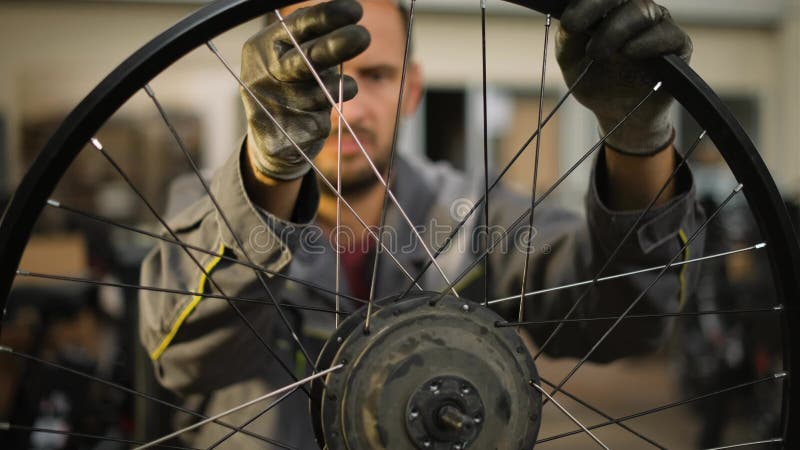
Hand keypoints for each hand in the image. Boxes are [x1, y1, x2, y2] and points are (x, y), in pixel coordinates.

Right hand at [241, 0, 369, 180]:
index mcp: (261, 49)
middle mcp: (262, 75)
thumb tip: (348, 16)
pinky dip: (328, 117)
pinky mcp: (284, 136)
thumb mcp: (292, 59)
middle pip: (306, 57)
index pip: (296, 26)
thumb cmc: (288, 90)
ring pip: (322, 92)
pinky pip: (321, 122)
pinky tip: (313, 118)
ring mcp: (271, 107)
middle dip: (337, 45)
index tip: (354, 10)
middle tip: (363, 35)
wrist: (270, 142)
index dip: (326, 16)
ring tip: (335, 89)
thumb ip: (313, 41)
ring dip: (338, 88)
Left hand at [556, 0, 691, 155]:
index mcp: (608, 9)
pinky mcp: (677, 45)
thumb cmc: (594, 80)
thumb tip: (568, 19)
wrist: (616, 114)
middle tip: (578, 32)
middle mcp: (634, 11)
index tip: (569, 23)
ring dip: (618, 29)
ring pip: (643, 11)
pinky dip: (648, 42)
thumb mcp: (570, 59)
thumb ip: (568, 36)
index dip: (586, 3)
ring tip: (599, 53)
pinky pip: (668, 34)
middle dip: (598, 8)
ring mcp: (658, 25)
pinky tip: (630, 52)